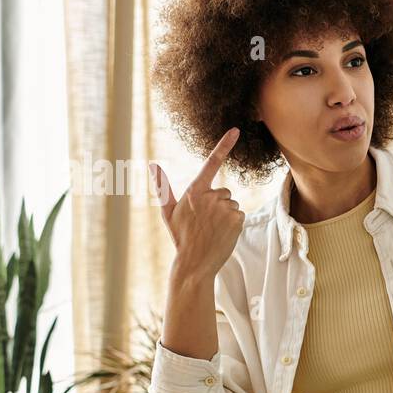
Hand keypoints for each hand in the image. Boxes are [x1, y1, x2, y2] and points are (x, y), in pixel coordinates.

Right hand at [150, 127, 243, 279]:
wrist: (194, 262)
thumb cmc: (181, 237)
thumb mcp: (168, 212)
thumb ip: (163, 187)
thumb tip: (152, 165)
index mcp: (194, 191)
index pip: (211, 163)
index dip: (224, 145)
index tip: (236, 130)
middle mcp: (210, 196)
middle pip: (224, 191)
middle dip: (218, 203)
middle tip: (206, 221)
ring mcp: (224, 207)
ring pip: (232, 204)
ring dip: (225, 215)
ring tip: (213, 229)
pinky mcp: (236, 218)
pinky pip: (239, 214)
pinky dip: (234, 223)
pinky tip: (223, 233)